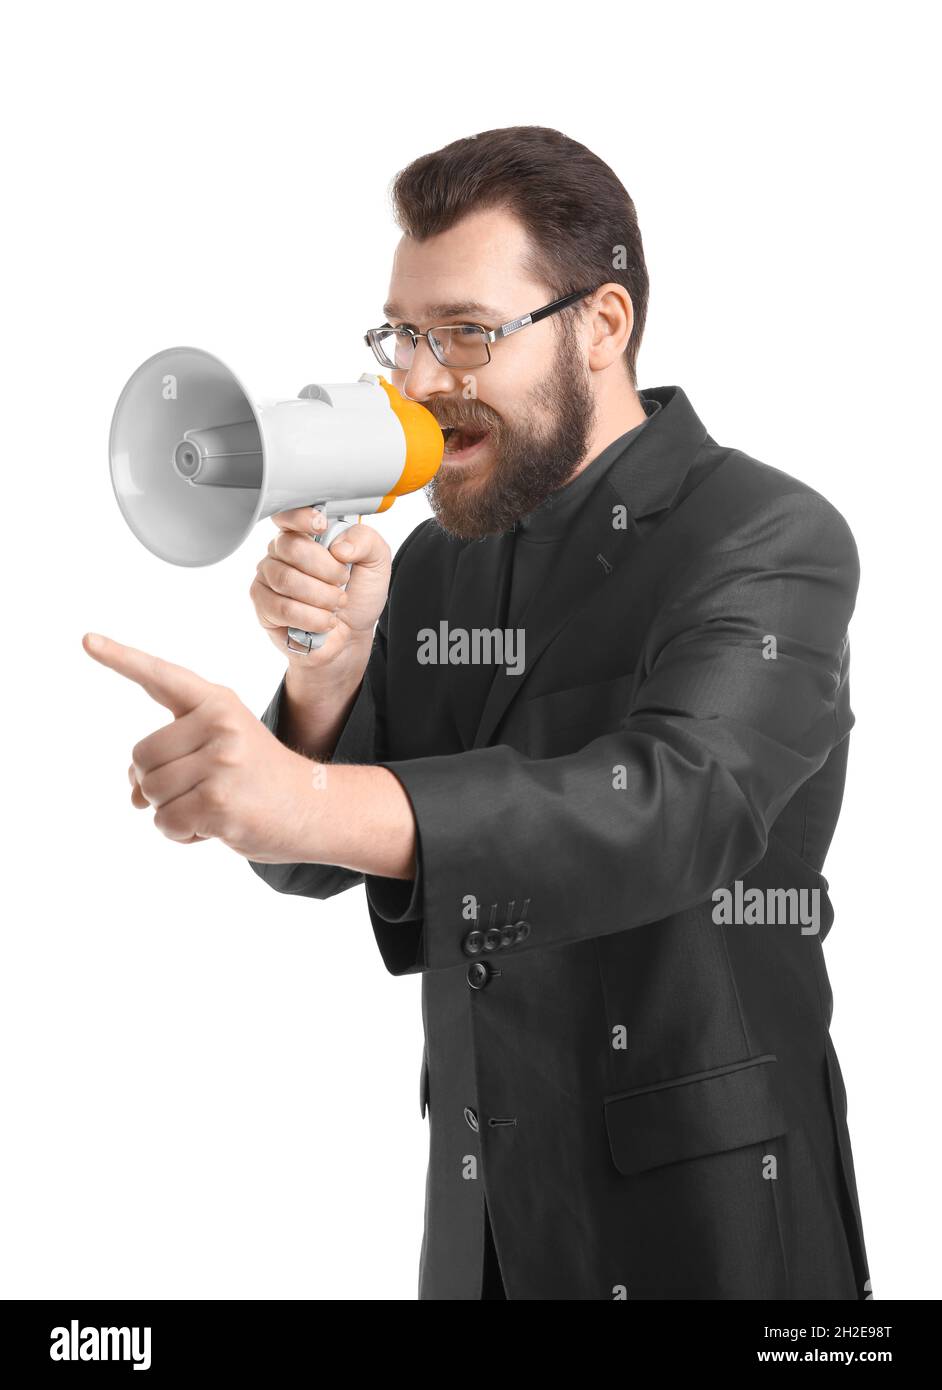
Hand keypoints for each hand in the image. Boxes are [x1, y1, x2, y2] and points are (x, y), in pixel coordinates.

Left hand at [82, 633, 319, 861]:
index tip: (87, 640)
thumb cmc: (259, 779)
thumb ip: (171, 757)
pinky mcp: (218, 802)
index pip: (162, 677)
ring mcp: (220, 763)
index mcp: (217, 702)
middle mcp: (218, 724)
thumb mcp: (219, 750)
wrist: (314, 808)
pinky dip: (179, 833)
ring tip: (209, 807)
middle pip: (140, 755)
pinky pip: (166, 821)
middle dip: (156, 782)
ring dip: (170, 811)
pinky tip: (211, 827)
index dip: (120, 658)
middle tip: (197, 790)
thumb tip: (133, 793)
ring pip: (150, 792)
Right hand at [250, 506, 390, 665]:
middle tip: (342, 582)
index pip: (288, 515)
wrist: (353, 633)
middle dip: (325, 569)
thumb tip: (339, 547)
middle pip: (291, 548)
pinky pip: (283, 608)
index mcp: (305, 534)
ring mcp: (269, 579)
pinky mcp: (265, 607)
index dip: (301, 517)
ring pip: (286, 580)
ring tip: (337, 604)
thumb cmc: (358, 594)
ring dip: (321, 597)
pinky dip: (311, 618)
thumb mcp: (376, 562)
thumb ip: (365, 541)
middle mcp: (282, 553)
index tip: (321, 526)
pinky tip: (324, 621)